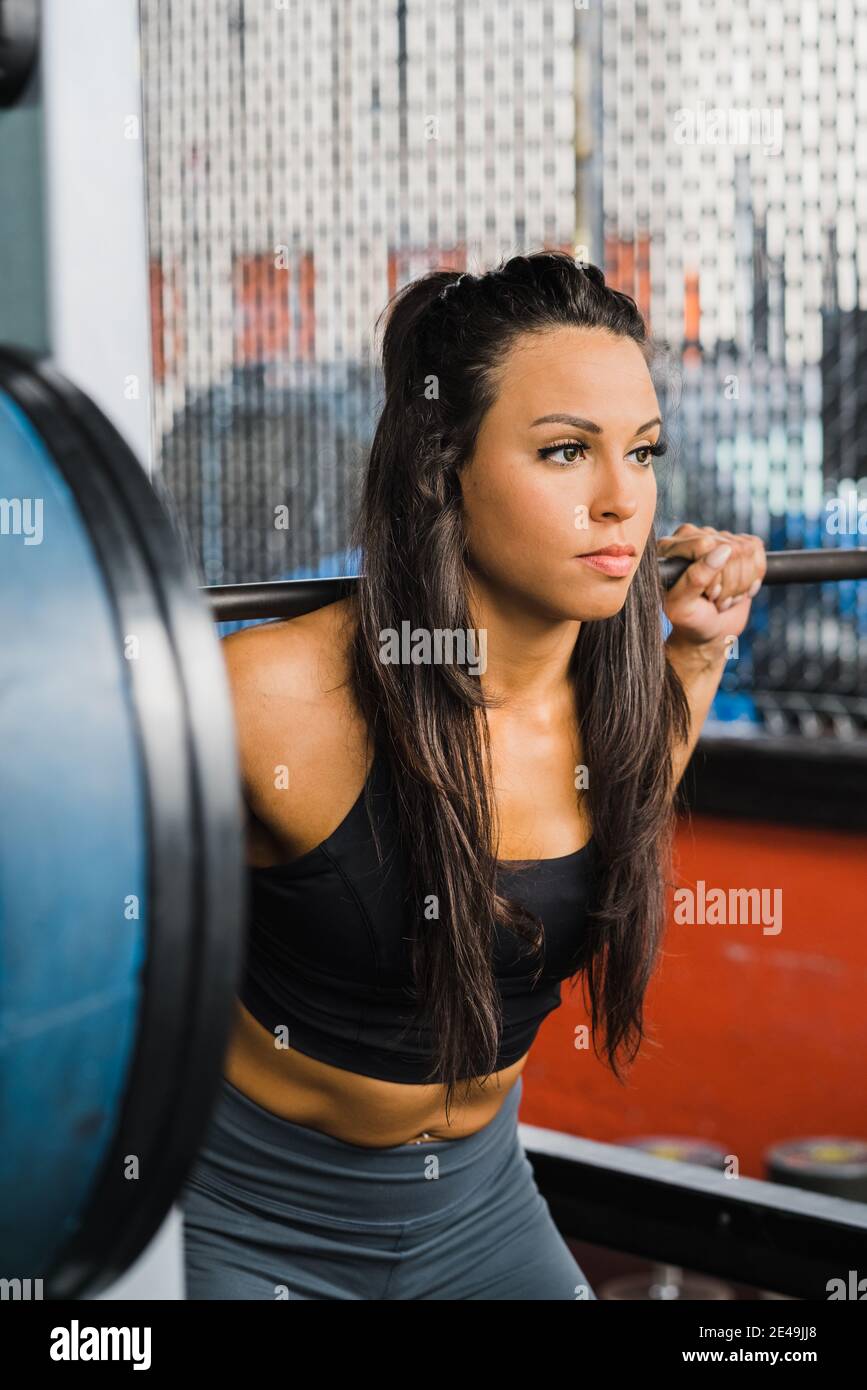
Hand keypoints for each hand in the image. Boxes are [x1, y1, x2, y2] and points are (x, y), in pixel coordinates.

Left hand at [658, 525, 766, 646]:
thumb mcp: (684, 606)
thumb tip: (723, 550)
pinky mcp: (737, 543)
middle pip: (730, 547)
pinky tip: (738, 589)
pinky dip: (754, 576)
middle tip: (715, 600)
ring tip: (724, 597)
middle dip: (730, 583)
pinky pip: (756, 549)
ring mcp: (715, 537)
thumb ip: (695, 578)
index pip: (705, 545)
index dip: (714, 574)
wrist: (708, 628)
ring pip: (746, 549)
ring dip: (741, 583)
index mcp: (668, 547)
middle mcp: (690, 535)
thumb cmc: (690, 620)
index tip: (708, 594)